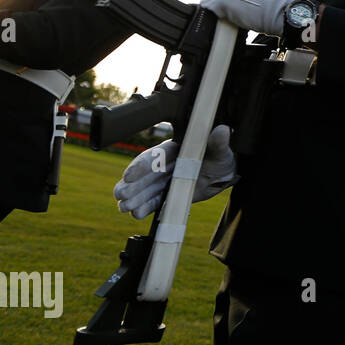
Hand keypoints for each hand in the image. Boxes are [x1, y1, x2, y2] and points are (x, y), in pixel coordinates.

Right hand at [114, 125, 239, 218]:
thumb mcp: (221, 150)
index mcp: (174, 150)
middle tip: (120, 195)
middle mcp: (165, 165)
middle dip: (131, 186)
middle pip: (144, 176)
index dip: (140, 166)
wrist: (224, 174)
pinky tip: (137, 214)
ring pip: (146, 190)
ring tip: (124, 208)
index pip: (154, 157)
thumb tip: (223, 130)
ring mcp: (165, 180)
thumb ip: (218, 143)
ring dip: (135, 199)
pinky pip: (155, 201)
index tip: (129, 176)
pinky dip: (147, 208)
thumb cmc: (221, 157)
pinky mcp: (169, 193)